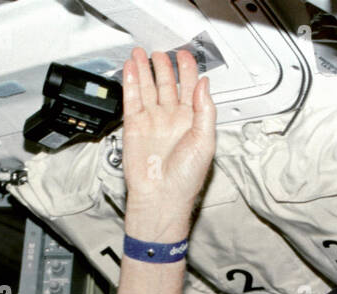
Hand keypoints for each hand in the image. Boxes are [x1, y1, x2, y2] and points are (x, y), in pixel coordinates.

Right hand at [121, 48, 215, 236]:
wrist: (160, 198)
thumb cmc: (185, 179)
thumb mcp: (205, 141)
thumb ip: (205, 110)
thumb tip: (204, 84)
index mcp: (192, 121)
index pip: (190, 88)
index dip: (188, 70)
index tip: (185, 55)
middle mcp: (172, 119)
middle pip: (167, 84)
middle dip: (164, 66)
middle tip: (161, 52)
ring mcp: (152, 122)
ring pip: (149, 88)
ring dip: (146, 70)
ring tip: (142, 54)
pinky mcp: (134, 127)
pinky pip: (132, 99)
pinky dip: (132, 82)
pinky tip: (131, 68)